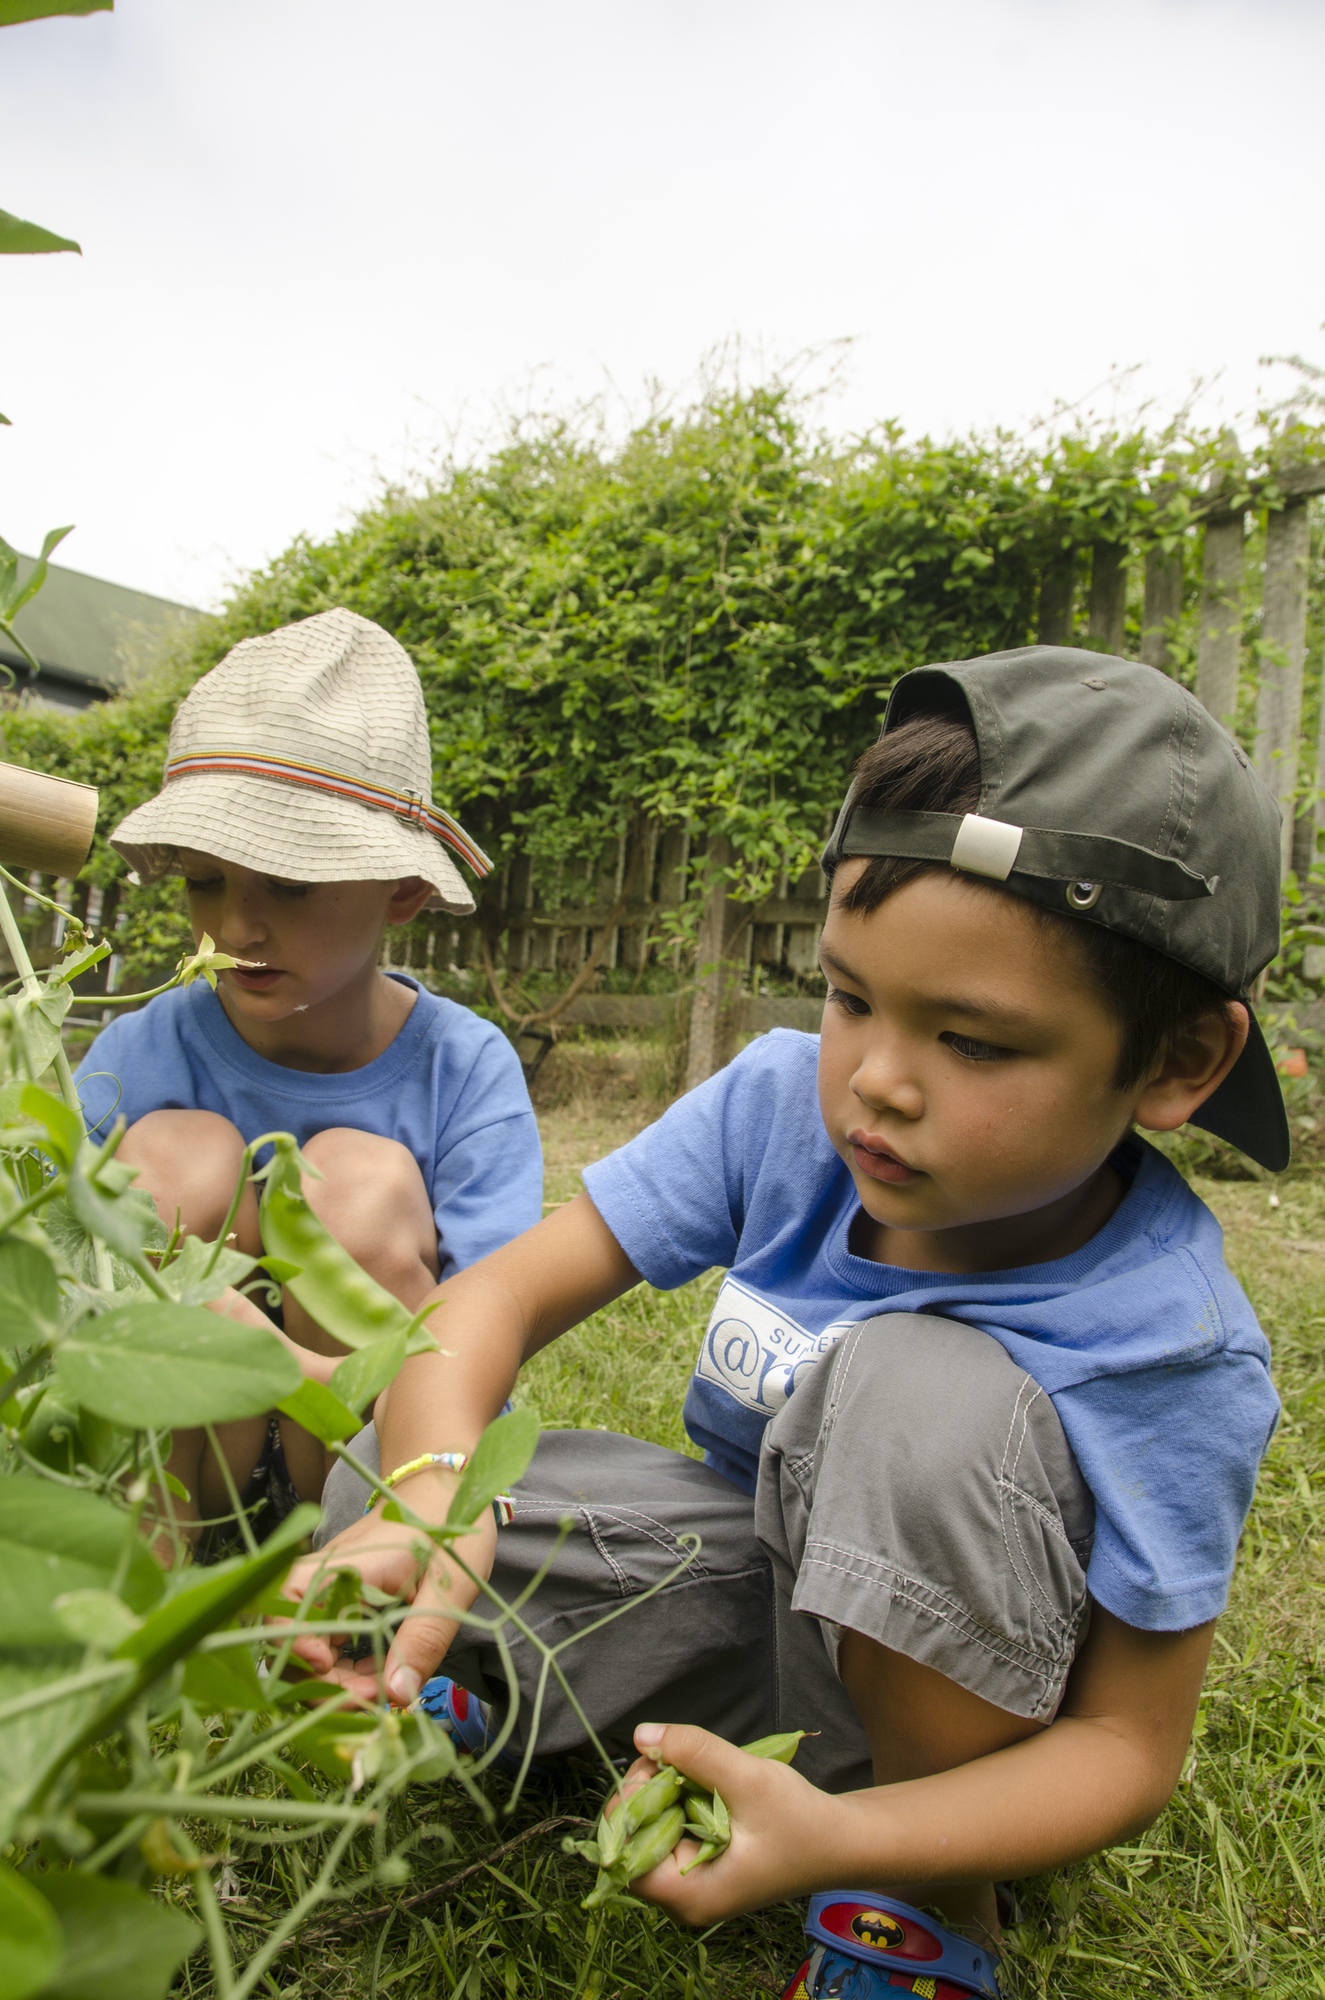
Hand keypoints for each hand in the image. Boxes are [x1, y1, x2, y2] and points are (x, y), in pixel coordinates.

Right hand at [276, 1486, 496, 1707]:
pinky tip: (378, 1679)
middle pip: (293, 1644)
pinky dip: (346, 1672)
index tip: (328, 1667)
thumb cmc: (448, 1530)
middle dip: (324, 1685)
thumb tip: (397, 1694)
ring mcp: (329, 1595)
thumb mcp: (448, 1587)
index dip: (294, 1644)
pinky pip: (328, 1647)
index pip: (284, 1604)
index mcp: (342, 1568)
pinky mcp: (340, 1606)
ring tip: (381, 1694)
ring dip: (335, 1684)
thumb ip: (422, 1638)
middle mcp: (324, 1581)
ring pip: (308, 1652)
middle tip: (375, 1699)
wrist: (445, 1492)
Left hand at [619, 1723, 844, 1921]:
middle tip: (676, 1756)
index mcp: (689, 1896)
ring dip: (665, 1791)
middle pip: (634, 1840)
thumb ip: (695, 1753)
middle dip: (648, 1791)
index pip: (623, 1855)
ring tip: (696, 1766)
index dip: (629, 1806)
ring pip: (652, 1830)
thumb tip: (642, 1734)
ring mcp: (694, 1885)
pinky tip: (706, 1782)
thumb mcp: (748, 1779)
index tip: (657, 1765)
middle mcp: (684, 1899)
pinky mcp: (705, 1867)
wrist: (843, 1842)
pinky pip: (674, 1829)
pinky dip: (681, 1799)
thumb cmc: (802, 1820)